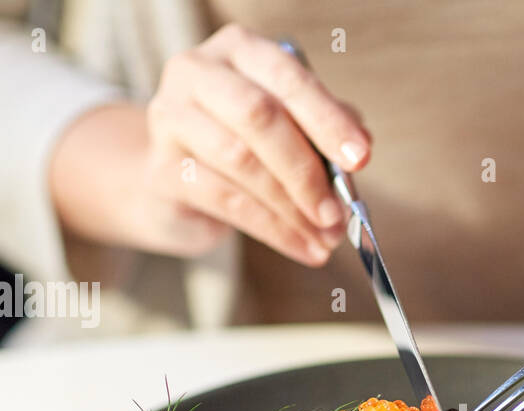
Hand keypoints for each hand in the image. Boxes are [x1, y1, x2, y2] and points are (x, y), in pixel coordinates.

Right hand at [51, 23, 371, 265]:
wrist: (180, 179)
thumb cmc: (246, 143)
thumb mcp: (290, 126)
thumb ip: (324, 129)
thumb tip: (359, 152)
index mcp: (239, 49)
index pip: (289, 78)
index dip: (328, 119)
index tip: (361, 158)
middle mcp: (197, 72)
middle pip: (259, 117)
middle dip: (307, 171)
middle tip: (338, 213)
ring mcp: (171, 118)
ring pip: (242, 162)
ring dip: (293, 209)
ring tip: (326, 238)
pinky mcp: (162, 170)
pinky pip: (227, 201)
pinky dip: (273, 230)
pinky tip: (302, 247)